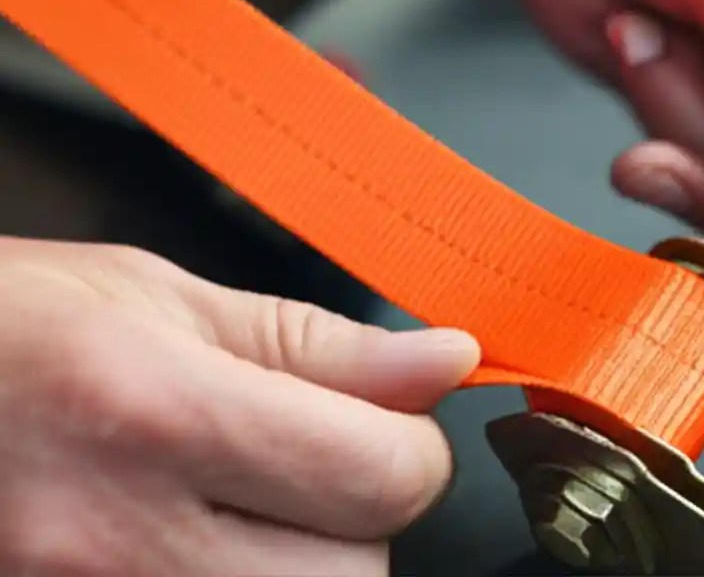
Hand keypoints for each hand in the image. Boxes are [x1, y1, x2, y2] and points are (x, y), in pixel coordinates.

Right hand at [0, 237, 477, 575]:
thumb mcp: (155, 298)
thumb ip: (316, 345)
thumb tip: (447, 363)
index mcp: (151, 410)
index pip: (383, 476)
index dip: (409, 448)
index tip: (382, 426)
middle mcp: (112, 538)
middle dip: (357, 527)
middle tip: (297, 477)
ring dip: (297, 573)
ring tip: (229, 516)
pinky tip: (188, 550)